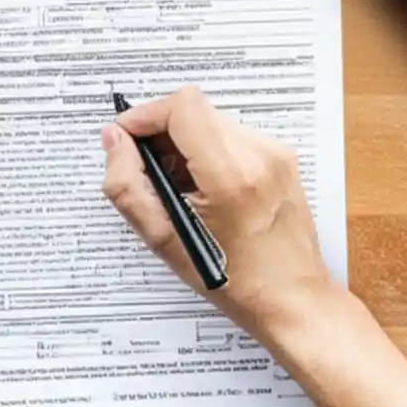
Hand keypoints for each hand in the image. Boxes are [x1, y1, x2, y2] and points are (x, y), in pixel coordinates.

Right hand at [100, 87, 336, 343]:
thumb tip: (114, 140)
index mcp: (231, 175)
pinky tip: (205, 189)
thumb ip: (129, 185)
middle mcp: (259, 154)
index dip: (145, 115)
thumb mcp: (165, 240)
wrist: (293, 298)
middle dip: (161, 132)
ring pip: (211, 121)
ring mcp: (276, 153)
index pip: (183, 107)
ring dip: (184, 143)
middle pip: (194, 111)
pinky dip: (208, 152)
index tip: (125, 137)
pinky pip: (232, 136)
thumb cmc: (233, 280)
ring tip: (179, 188)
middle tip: (147, 171)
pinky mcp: (283, 157)